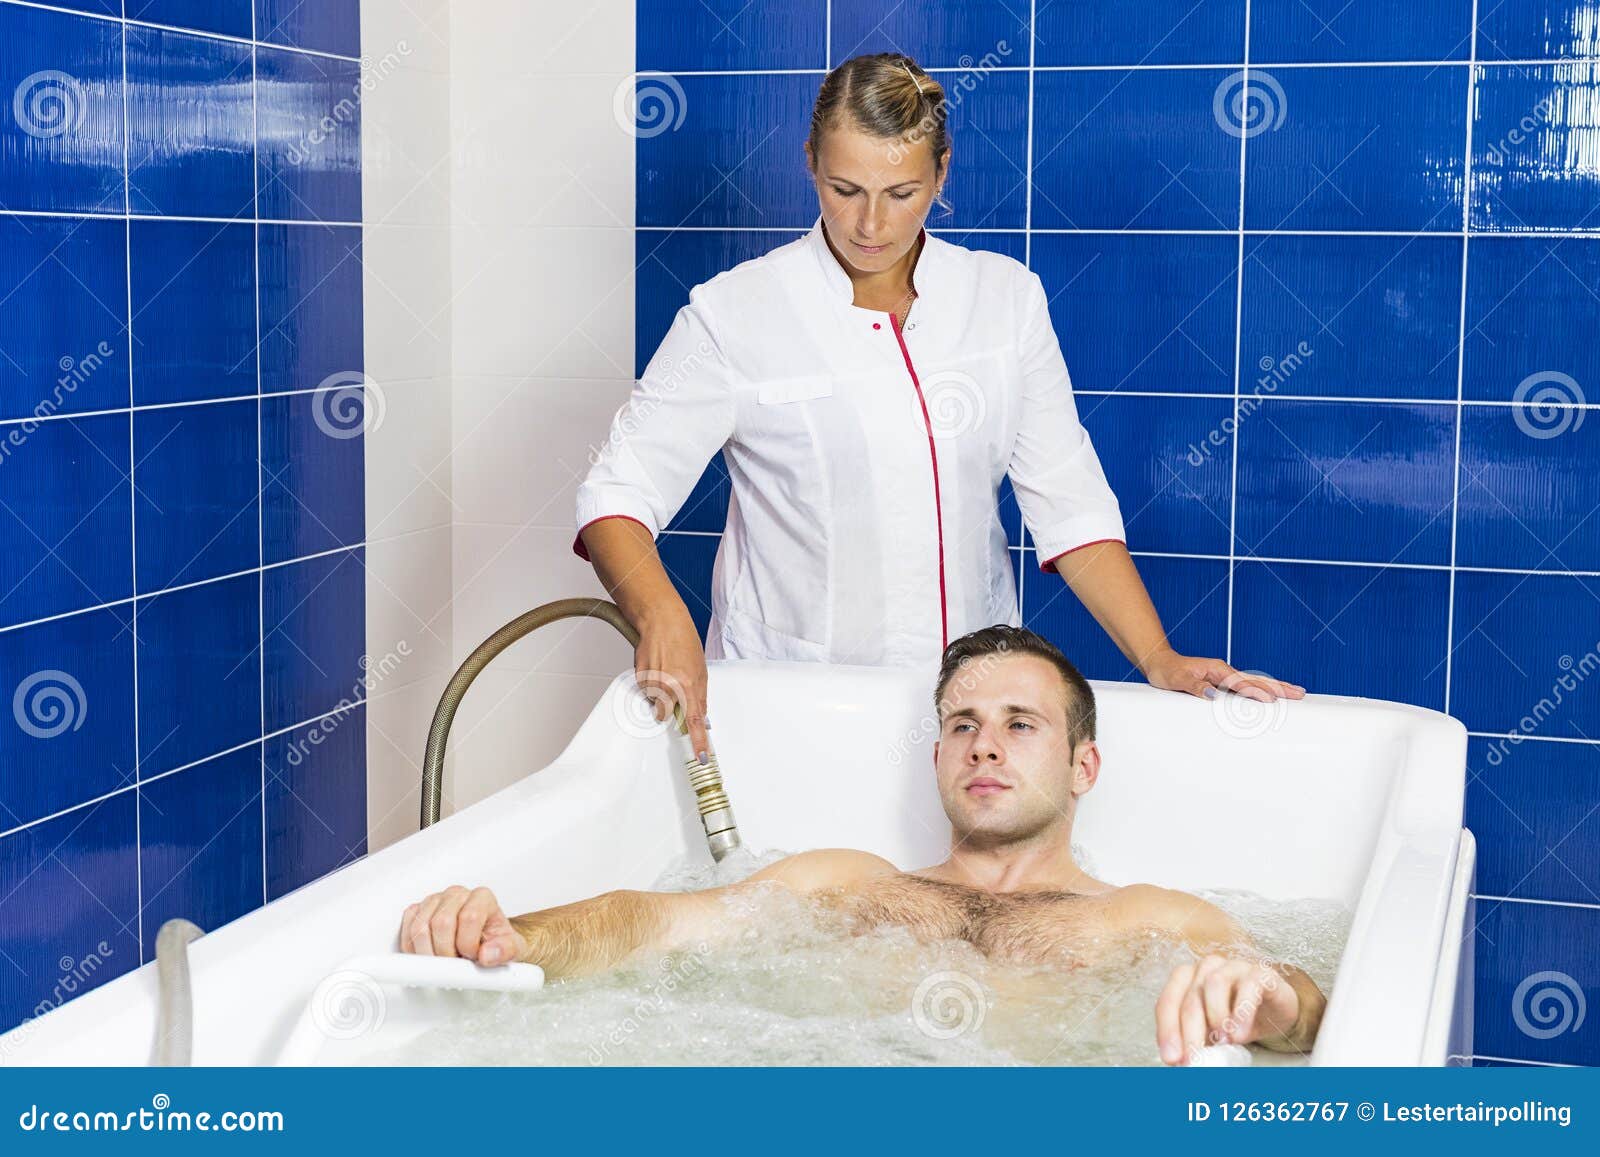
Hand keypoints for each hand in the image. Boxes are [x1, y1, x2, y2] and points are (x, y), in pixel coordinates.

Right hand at [399, 885, 526, 965]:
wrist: (489, 941)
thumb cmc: (498, 942)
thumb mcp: (513, 949)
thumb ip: (505, 950)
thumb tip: (488, 954)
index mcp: (482, 898)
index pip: (469, 917)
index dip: (468, 944)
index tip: (472, 956)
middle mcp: (457, 895)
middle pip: (441, 923)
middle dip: (446, 952)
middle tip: (455, 963)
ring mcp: (436, 901)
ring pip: (421, 927)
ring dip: (428, 953)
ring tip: (444, 961)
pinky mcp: (419, 911)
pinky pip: (407, 928)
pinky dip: (413, 948)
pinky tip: (428, 955)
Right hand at [636, 611, 711, 760]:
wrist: (662, 622)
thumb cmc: (683, 641)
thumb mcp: (700, 669)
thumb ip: (699, 695)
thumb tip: (700, 717)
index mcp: (689, 685)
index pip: (695, 721)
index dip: (698, 741)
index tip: (701, 757)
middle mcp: (670, 687)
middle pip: (666, 714)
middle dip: (668, 708)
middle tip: (671, 688)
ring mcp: (653, 683)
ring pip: (655, 703)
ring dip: (658, 694)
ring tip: (664, 671)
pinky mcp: (640, 678)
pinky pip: (645, 691)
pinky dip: (650, 683)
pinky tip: (656, 666)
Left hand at [1142, 648, 1303, 701]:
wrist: (1160, 663)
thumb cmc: (1168, 671)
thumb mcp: (1178, 680)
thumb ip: (1195, 687)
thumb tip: (1213, 694)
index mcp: (1217, 670)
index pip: (1242, 684)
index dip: (1257, 693)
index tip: (1273, 701)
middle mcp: (1225, 672)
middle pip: (1257, 680)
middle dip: (1279, 687)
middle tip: (1300, 693)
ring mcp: (1225, 676)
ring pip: (1255, 682)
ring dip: (1275, 687)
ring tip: (1295, 692)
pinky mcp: (1222, 681)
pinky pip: (1247, 686)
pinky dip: (1262, 690)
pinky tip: (1270, 696)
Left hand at [1154, 953, 1301, 1064]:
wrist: (1276, 1012)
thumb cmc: (1236, 1020)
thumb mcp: (1211, 1033)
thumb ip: (1196, 1041)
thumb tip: (1182, 1063)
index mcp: (1186, 980)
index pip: (1168, 1002)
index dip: (1167, 1030)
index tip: (1171, 1058)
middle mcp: (1206, 969)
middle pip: (1191, 997)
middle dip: (1190, 1031)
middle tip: (1194, 1059)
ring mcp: (1233, 967)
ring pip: (1215, 983)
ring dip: (1216, 1016)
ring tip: (1222, 1042)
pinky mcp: (1260, 974)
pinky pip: (1250, 986)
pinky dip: (1243, 1012)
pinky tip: (1240, 1034)